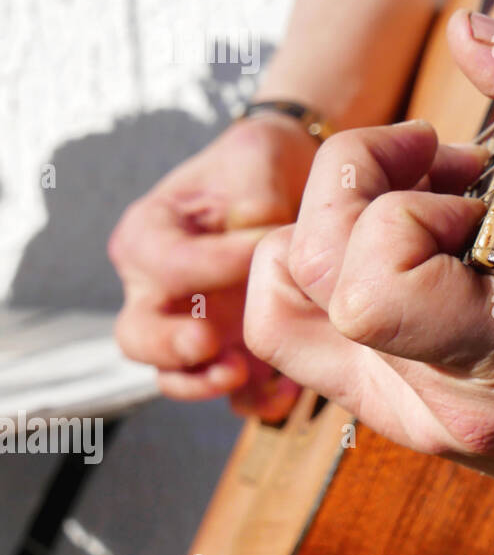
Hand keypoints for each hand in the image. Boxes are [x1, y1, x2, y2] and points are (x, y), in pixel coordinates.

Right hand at [108, 114, 317, 419]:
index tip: (265, 247)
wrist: (294, 189)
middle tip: (208, 341)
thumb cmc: (262, 167)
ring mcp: (191, 327)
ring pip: (173, 374)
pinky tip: (286, 392)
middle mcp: (158, 289)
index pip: (164, 261)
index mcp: (150, 234)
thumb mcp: (256, 156)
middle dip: (170, 345)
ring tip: (241, 374)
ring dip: (203, 381)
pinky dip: (254, 397)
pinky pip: (230, 391)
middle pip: (137, 334)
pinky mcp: (228, 352)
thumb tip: (259, 237)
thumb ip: (251, 195)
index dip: (212, 262)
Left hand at [242, 13, 493, 499]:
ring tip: (427, 196)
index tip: (475, 189)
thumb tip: (468, 33)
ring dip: (337, 216)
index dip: (401, 215)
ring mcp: (407, 410)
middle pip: (307, 277)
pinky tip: (411, 236)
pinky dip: (331, 258)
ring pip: (282, 306)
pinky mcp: (396, 402)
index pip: (371, 296)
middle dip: (359, 178)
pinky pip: (305, 328)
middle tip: (441, 160)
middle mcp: (441, 401)